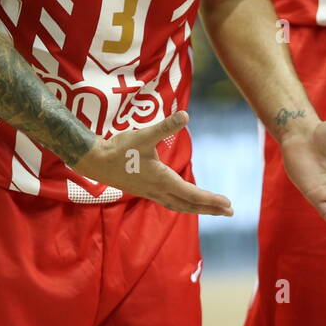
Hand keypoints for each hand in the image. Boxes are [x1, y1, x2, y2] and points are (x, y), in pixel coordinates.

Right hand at [70, 111, 232, 215]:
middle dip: (210, 208)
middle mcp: (158, 190)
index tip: (228, 203)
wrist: (95, 161)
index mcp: (162, 180)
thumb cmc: (119, 148)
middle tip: (229, 211)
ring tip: (212, 209)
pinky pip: (170, 203)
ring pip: (179, 205)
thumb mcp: (144, 135)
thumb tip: (185, 115)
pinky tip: (184, 200)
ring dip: (197, 208)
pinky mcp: (144, 191)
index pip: (193, 194)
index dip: (212, 199)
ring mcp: (150, 193)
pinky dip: (183, 204)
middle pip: (189, 204)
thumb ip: (165, 126)